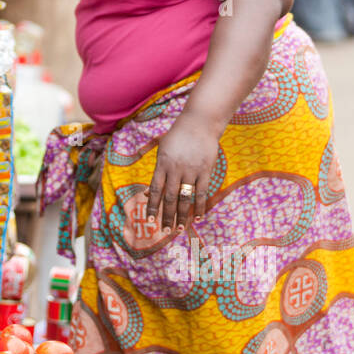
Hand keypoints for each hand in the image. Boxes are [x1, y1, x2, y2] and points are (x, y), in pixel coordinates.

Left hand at [146, 111, 220, 233]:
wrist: (199, 123)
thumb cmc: (177, 137)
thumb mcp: (161, 149)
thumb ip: (156, 172)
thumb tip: (148, 193)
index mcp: (162, 164)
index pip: (155, 190)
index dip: (152, 206)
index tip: (149, 221)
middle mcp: (175, 169)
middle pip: (169, 197)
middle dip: (167, 215)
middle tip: (165, 230)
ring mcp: (191, 170)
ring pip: (185, 198)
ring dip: (182, 215)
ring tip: (180, 228)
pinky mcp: (205, 170)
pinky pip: (202, 192)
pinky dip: (200, 206)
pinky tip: (198, 217)